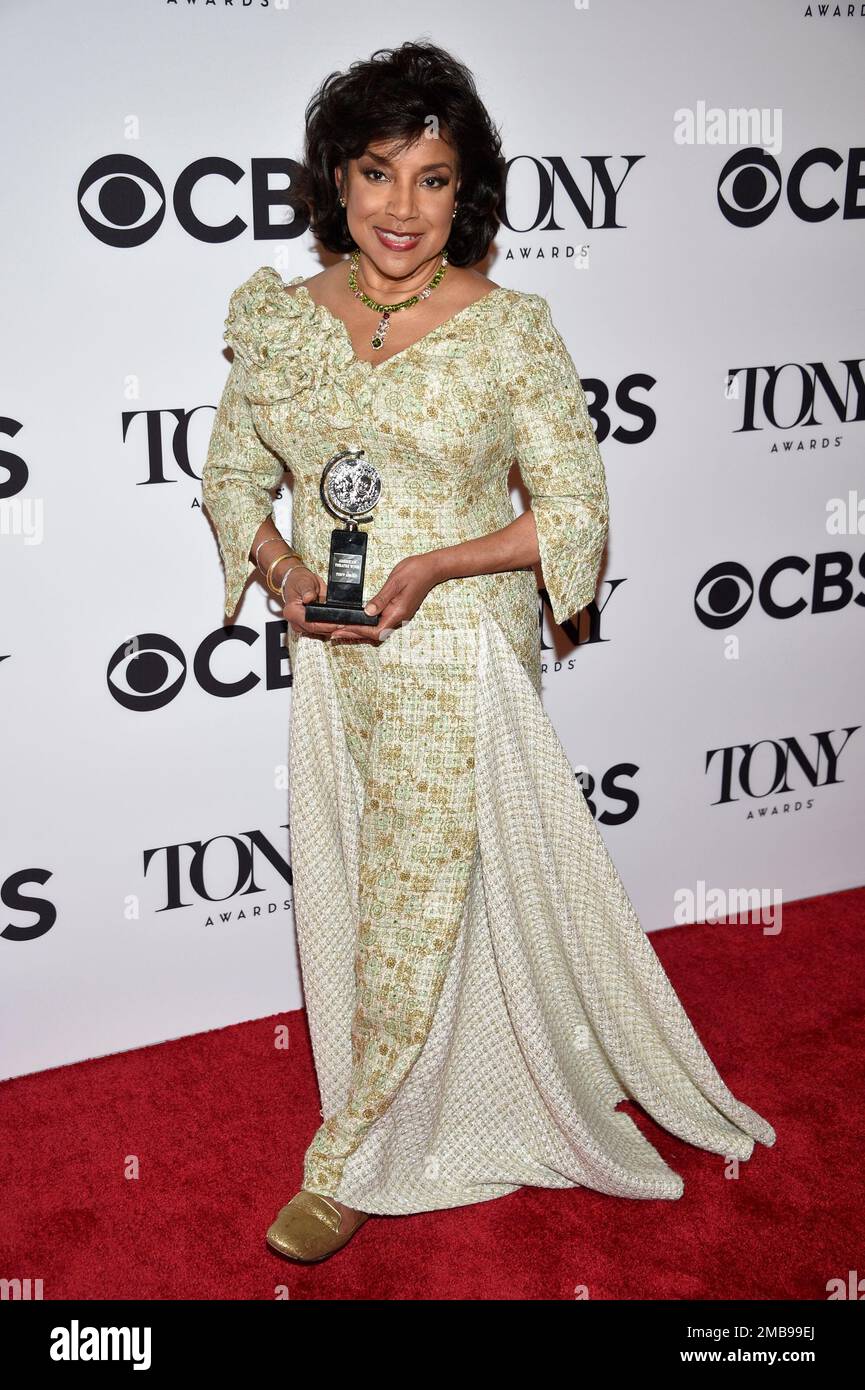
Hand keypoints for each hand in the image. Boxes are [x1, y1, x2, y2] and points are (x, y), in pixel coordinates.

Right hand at [280, 564, 344, 640]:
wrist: (297, 581)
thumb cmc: (299, 581)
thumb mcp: (304, 582)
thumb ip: (307, 590)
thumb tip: (309, 598)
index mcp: (292, 611)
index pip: (310, 624)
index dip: (326, 626)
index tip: (337, 624)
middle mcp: (295, 620)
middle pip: (316, 630)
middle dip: (331, 628)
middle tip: (345, 624)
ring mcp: (301, 624)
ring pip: (318, 632)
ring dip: (331, 629)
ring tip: (343, 623)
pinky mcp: (306, 625)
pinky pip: (319, 629)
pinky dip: (328, 627)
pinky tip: (336, 622)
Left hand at [327, 552, 442, 643]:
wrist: (432, 568)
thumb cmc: (416, 571)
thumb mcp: (395, 582)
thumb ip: (381, 598)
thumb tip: (367, 612)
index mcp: (398, 612)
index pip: (375, 630)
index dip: (356, 631)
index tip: (341, 629)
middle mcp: (399, 617)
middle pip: (373, 634)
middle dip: (353, 634)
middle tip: (333, 633)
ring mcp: (399, 615)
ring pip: (376, 630)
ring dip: (358, 631)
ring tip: (340, 629)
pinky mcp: (397, 611)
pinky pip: (380, 623)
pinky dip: (366, 625)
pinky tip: (357, 621)